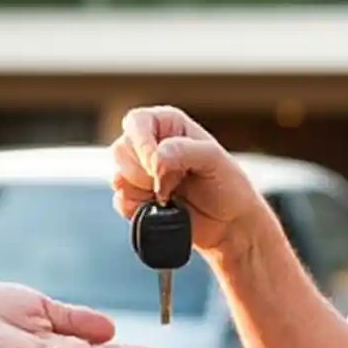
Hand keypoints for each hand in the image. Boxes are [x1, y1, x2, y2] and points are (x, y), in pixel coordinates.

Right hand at [110, 106, 268, 257]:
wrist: (230, 225)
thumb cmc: (229, 187)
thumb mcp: (215, 160)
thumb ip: (184, 151)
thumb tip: (156, 158)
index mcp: (168, 124)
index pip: (136, 122)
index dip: (141, 144)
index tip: (157, 166)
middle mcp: (150, 144)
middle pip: (120, 150)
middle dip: (144, 172)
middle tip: (173, 183)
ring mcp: (140, 173)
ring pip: (118, 177)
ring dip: (143, 191)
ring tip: (171, 196)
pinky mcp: (136, 199)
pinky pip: (120, 202)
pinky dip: (139, 209)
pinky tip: (161, 209)